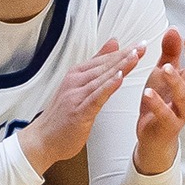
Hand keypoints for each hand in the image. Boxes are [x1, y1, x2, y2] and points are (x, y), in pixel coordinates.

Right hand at [16, 40, 146, 173]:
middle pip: (104, 66)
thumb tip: (112, 44)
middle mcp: (75, 81)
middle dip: (125, 55)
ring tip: (135, 56)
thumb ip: (96, 65)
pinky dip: (108, 87)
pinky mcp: (79, 111)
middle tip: (143, 45)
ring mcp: (76, 95)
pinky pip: (96, 97)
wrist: (41, 140)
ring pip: (102, 78)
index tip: (140, 44)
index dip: (123, 51)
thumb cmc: (60, 116)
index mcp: (76, 75)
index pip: (103, 59)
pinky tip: (119, 79)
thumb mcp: (78, 85)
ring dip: (120, 66)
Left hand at [134, 29, 184, 175]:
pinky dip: (157, 104)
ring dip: (176, 82)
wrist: (152, 133)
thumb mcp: (163, 73)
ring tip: (165, 69)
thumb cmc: (161, 100)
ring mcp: (183, 113)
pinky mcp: (169, 126)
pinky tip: (148, 93)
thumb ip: (170, 53)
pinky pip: (166, 115)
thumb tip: (175, 29)